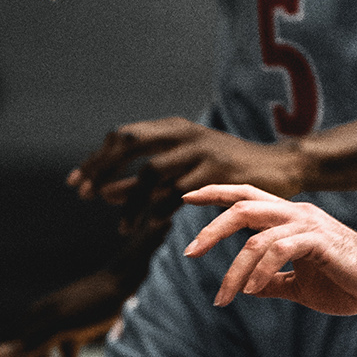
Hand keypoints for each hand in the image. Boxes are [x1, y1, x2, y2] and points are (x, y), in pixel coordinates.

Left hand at [70, 118, 308, 230]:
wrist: (280, 166)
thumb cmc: (229, 168)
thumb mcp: (186, 168)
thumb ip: (147, 178)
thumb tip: (103, 193)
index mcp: (173, 128)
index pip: (123, 136)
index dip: (96, 159)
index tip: (76, 183)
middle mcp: (183, 133)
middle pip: (130, 143)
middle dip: (103, 169)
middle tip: (85, 195)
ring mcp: (200, 150)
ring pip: (152, 173)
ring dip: (132, 202)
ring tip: (123, 228)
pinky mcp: (218, 170)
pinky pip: (180, 193)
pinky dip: (162, 210)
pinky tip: (153, 226)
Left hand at [182, 184, 356, 316]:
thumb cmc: (348, 283)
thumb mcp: (300, 284)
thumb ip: (274, 281)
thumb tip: (249, 287)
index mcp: (291, 219)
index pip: (247, 197)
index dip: (216, 194)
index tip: (186, 197)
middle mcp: (297, 214)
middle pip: (243, 206)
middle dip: (212, 226)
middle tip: (190, 251)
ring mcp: (308, 224)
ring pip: (255, 235)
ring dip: (234, 268)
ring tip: (223, 296)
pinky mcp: (318, 240)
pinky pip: (277, 250)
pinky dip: (260, 271)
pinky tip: (252, 290)